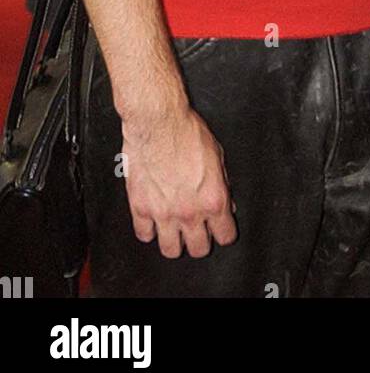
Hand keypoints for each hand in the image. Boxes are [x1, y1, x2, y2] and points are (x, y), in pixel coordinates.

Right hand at [121, 105, 237, 258]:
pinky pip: (144, 235)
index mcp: (213, 199)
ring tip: (175, 231)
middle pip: (199, 249)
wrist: (158, 122)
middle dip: (200, 241)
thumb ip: (223, 183)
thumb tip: (227, 202)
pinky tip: (153, 221)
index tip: (220, 230)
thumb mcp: (217, 155)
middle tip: (197, 231)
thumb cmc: (187, 132)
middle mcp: (190, 212)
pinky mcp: (140, 208)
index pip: (225, 236)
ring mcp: (163, 213)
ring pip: (170, 250)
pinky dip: (149, 230)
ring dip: (174, 242)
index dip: (224, 233)